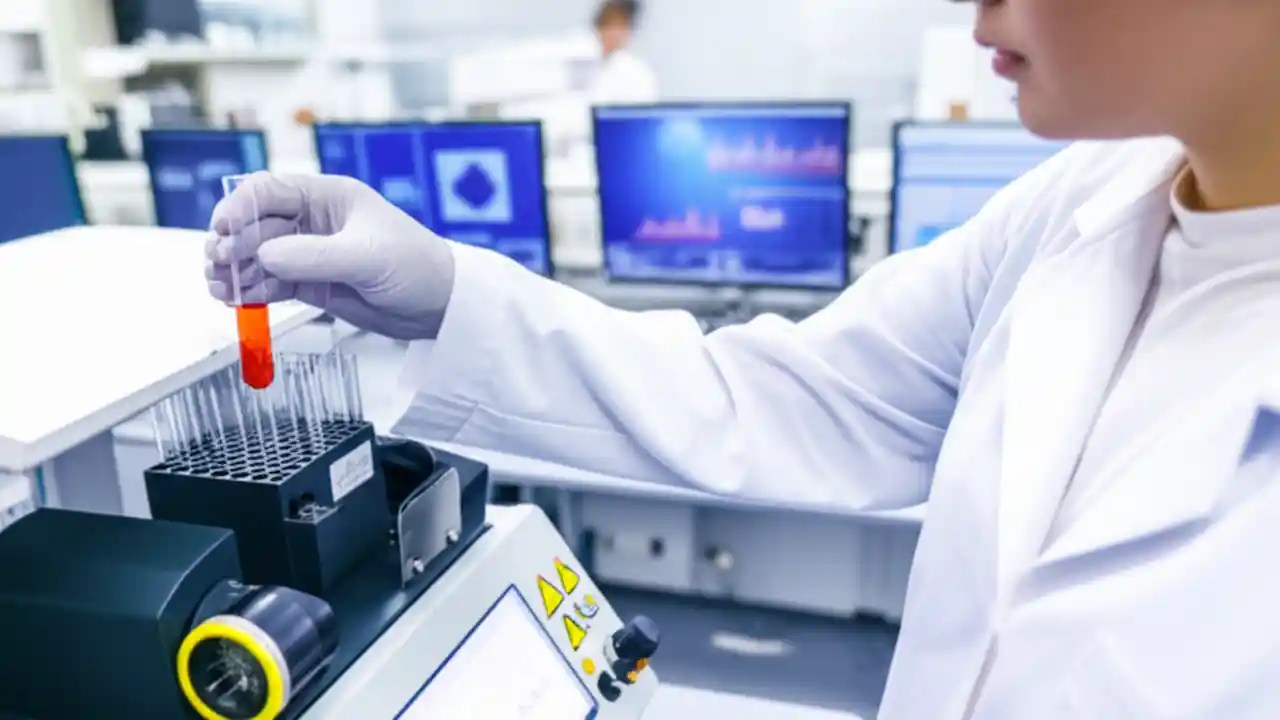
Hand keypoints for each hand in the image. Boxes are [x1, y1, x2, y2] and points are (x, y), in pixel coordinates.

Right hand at [206, 172, 455, 339]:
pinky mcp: (311, 283)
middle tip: (220, 265)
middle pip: (255, 224)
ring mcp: (309, 253)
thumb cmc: (417, 267)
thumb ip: (314, 256)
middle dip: (232, 243)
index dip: (239, 207)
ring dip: (234, 270)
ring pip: (257, 255)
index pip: (268, 190)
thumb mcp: (367, 257)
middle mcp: (314, 221)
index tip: (222, 231)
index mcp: (329, 196)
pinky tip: (234, 299)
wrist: (441, 306)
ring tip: (220, 287)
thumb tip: (263, 256)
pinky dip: (250, 290)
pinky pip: (269, 281)